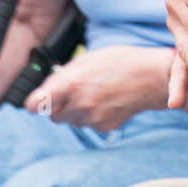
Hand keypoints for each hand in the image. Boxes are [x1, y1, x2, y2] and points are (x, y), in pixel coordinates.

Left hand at [24, 46, 166, 131]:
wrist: (152, 78)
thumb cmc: (121, 62)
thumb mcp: (89, 59)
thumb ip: (64, 74)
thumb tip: (47, 87)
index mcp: (72, 83)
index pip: (35, 104)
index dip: (35, 102)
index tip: (38, 100)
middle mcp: (80, 104)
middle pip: (52, 116)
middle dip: (57, 106)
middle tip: (73, 92)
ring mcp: (92, 118)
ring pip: (70, 121)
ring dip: (75, 111)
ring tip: (95, 93)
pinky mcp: (103, 127)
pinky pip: (88, 124)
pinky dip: (92, 116)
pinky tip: (106, 101)